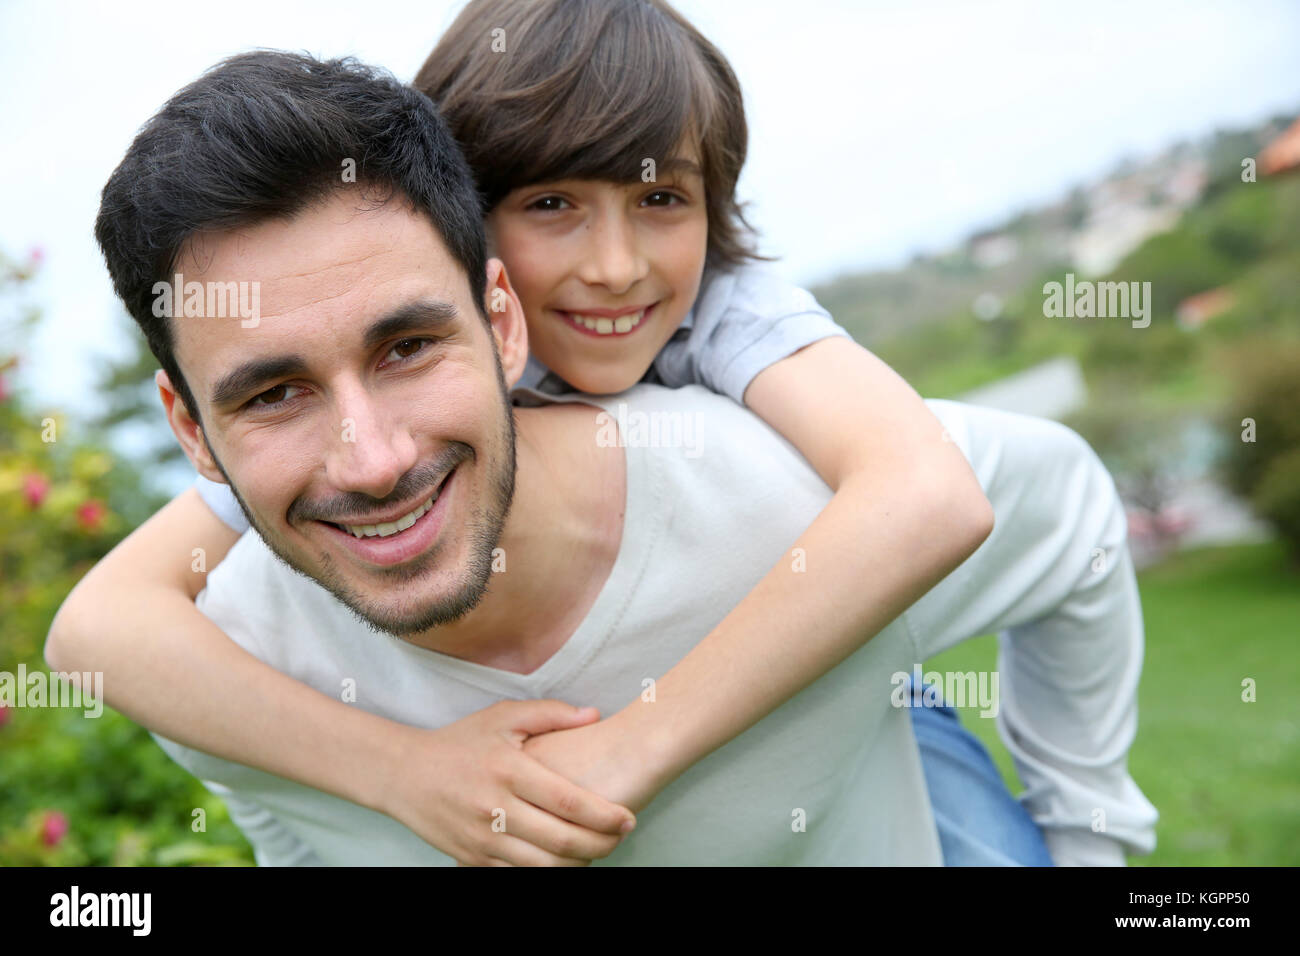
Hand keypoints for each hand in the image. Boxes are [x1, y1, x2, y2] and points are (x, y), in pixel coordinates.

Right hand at [379, 700, 636, 865]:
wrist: (404, 775)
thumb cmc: (460, 742)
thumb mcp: (503, 717)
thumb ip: (551, 714)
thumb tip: (595, 714)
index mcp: (509, 770)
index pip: (568, 802)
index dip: (604, 815)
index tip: (628, 818)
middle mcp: (496, 808)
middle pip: (563, 840)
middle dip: (602, 843)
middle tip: (622, 836)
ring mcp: (483, 839)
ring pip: (544, 866)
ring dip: (579, 862)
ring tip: (598, 847)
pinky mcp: (473, 860)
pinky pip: (519, 876)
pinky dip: (548, 873)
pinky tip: (565, 860)